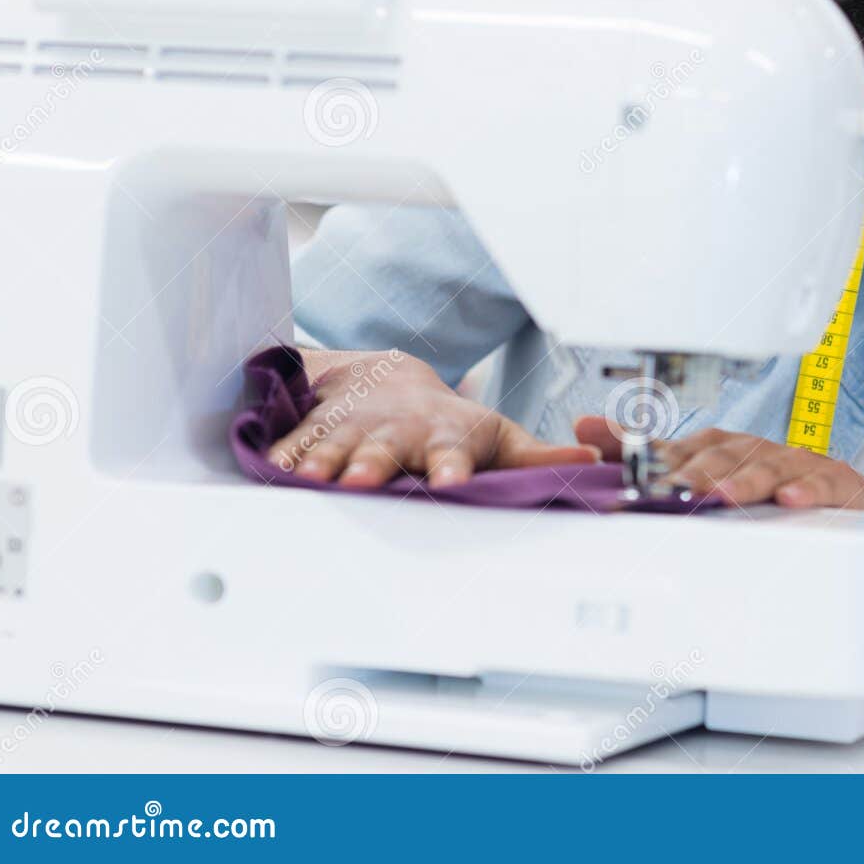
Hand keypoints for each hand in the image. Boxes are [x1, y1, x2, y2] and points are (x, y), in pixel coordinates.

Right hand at [268, 348, 598, 488]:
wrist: (382, 380)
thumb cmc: (448, 424)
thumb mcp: (498, 437)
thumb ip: (538, 458)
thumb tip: (594, 465)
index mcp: (445, 437)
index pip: (451, 452)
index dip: (451, 467)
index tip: (452, 483)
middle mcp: (397, 435)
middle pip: (385, 451)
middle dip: (373, 465)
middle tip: (366, 481)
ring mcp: (352, 433)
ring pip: (334, 449)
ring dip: (324, 463)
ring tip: (313, 478)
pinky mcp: (313, 435)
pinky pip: (292, 447)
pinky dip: (280, 458)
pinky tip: (269, 469)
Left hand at [573, 418, 863, 510]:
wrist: (848, 504)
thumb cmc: (770, 486)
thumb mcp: (706, 472)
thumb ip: (647, 453)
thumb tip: (584, 425)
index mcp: (724, 447)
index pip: (687, 449)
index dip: (661, 462)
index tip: (632, 478)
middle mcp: (758, 450)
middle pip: (725, 458)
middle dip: (698, 474)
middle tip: (673, 492)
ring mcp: (797, 466)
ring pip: (769, 468)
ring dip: (747, 481)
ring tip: (724, 496)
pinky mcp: (837, 484)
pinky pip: (825, 485)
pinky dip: (809, 491)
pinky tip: (791, 500)